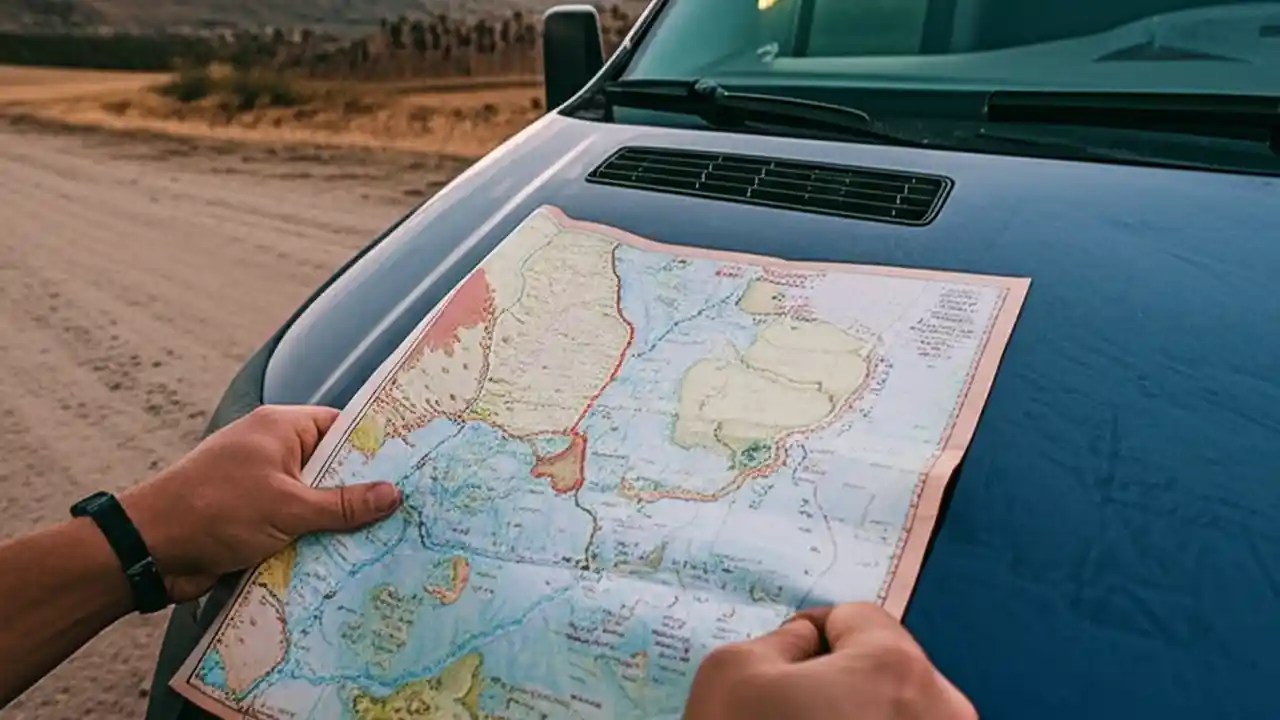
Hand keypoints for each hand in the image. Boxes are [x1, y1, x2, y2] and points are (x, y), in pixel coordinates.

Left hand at [119, 405, 400, 602]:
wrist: (148, 551)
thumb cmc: (215, 511)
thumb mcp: (288, 507)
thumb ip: (343, 503)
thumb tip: (393, 495)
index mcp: (280, 429)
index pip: (341, 426)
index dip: (375, 445)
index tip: (413, 466)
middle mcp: (272, 452)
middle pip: (332, 468)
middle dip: (362, 492)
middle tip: (409, 509)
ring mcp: (261, 487)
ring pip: (316, 503)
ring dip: (337, 524)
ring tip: (386, 539)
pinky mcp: (253, 520)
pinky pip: (296, 527)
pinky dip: (314, 542)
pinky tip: (345, 560)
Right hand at [684, 603, 975, 719]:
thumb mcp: (731, 673)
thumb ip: (780, 639)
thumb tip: (808, 643)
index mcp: (894, 668)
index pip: (856, 618)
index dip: (812, 635)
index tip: (784, 668)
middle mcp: (941, 713)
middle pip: (890, 669)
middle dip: (846, 684)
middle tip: (794, 716)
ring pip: (903, 717)